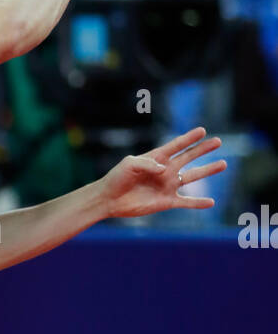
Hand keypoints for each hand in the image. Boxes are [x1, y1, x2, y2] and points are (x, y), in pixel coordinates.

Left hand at [98, 128, 224, 218]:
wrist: (110, 199)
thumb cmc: (117, 178)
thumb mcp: (129, 164)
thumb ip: (147, 164)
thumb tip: (164, 170)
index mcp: (156, 157)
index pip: (176, 145)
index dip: (189, 138)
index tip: (202, 130)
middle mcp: (165, 170)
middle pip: (189, 157)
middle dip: (203, 149)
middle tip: (218, 141)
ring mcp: (167, 186)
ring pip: (192, 177)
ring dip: (208, 170)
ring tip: (223, 164)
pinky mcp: (166, 202)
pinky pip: (186, 202)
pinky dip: (198, 203)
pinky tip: (211, 202)